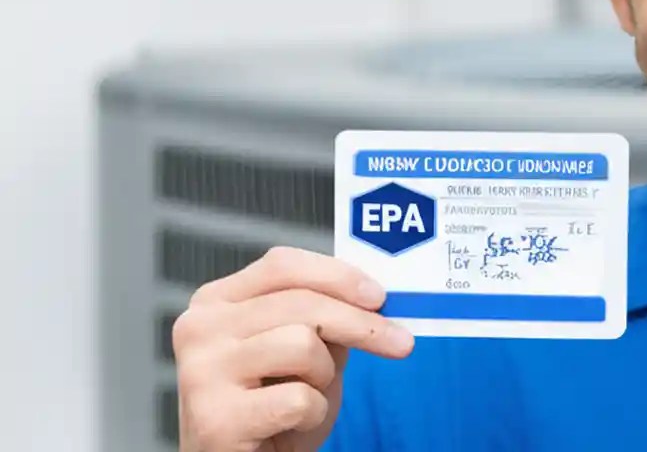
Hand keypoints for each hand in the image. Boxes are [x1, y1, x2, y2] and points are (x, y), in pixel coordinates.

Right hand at [172, 246, 414, 451]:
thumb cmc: (273, 410)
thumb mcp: (302, 354)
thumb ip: (324, 320)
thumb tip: (376, 299)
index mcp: (216, 302)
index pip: (283, 265)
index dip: (338, 275)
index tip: (381, 296)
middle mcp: (199, 328)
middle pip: (301, 302)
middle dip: (361, 323)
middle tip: (402, 343)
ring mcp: (200, 372)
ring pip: (302, 345)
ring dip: (324, 377)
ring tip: (307, 399)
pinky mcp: (214, 418)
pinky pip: (298, 399)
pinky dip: (313, 415)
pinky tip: (291, 427)